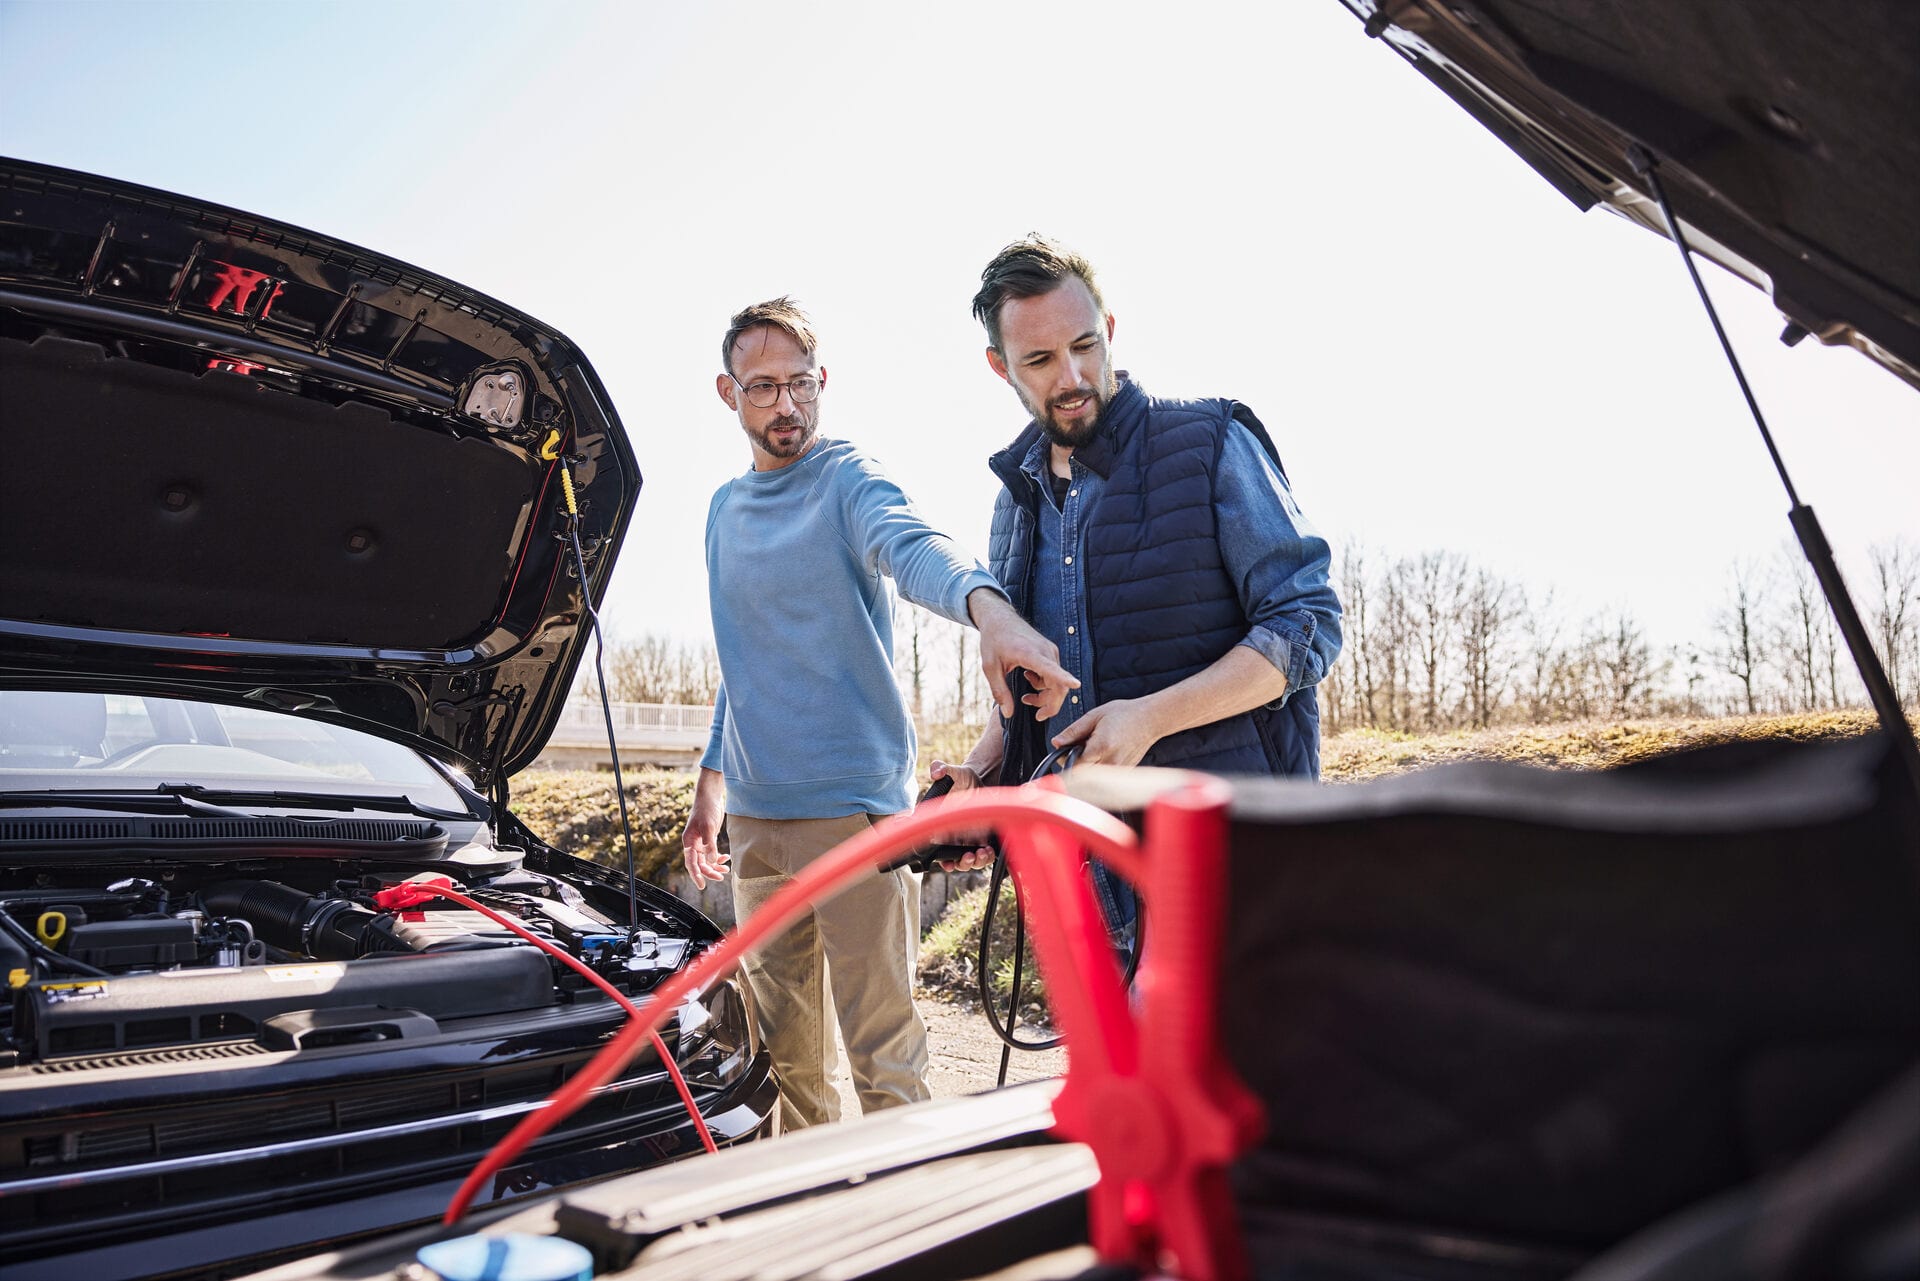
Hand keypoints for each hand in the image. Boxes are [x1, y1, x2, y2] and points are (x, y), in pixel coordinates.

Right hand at [681, 769, 728, 889]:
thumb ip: (710, 844)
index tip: (702, 885)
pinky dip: (718, 857)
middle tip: (721, 877)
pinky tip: (726, 858)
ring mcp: (701, 842)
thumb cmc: (706, 810)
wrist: (710, 797)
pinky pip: (712, 853)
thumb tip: (712, 861)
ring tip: (726, 871)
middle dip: (709, 871)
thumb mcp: (708, 827)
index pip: (691, 863)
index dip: (696, 875)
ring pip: (707, 860)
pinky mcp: (709, 838)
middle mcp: (693, 844)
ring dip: (715, 866)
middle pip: (700, 864)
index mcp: (689, 842)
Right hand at [927, 759, 994, 870]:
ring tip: (981, 853)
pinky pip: (982, 856)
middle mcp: (952, 835)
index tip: (947, 862)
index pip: (934, 847)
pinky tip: (989, 850)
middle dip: (961, 864)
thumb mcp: (953, 772)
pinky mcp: (981, 839)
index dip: (940, 859)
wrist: (981, 781)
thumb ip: (942, 769)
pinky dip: (986, 857)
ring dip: (974, 863)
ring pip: (968, 861)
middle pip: (952, 860)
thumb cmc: (962, 778)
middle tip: (968, 856)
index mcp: (940, 824)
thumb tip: (936, 772)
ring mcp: (966, 839)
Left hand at [968, 588, 1077, 720]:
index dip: (1064, 678)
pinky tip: (1029, 680)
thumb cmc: (993, 640)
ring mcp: (1050, 651)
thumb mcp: (990, 668)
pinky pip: (1054, 674)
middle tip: (1038, 716)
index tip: (1076, 684)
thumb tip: (1008, 714)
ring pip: (1058, 682)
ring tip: (1025, 698)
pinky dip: (1045, 685)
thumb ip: (1000, 691)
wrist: (999, 618)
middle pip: (1059, 684)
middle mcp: (1045, 651)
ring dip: (1046, 695)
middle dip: (1051, 704)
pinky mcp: (1050, 652)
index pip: (1050, 668)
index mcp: (1030, 653)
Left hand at [1050, 697, 1163, 767]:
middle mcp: (1111, 761)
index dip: (1065, 758)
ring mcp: (1119, 769)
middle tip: (1078, 749)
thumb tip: (1056, 742)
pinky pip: (1105, 776)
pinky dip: (1099, 768)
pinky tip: (1104, 754)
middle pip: (1082, 775)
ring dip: (1087, 767)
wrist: (1150, 719)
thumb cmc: (1125, 714)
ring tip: (1093, 750)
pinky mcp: (1125, 772)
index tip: (1064, 750)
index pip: (1074, 764)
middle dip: (1074, 764)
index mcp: (1102, 746)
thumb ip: (1074, 731)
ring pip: (1094, 778)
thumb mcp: (1095, 716)